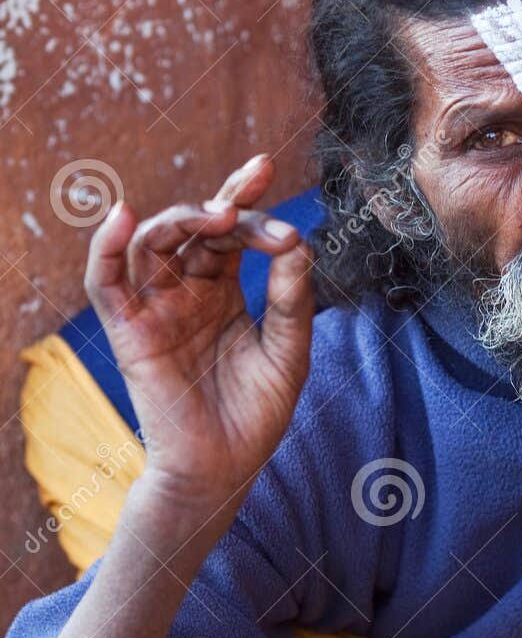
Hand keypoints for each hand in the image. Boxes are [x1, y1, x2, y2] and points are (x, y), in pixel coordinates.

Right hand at [84, 153, 313, 514]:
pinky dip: (108, 246)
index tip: (268, 168)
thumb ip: (291, 300)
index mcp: (223, 290)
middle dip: (226, 206)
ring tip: (219, 215)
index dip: (248, 199)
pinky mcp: (130, 331)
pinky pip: (107, 282)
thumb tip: (297, 245)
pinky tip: (123, 216)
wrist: (225, 469)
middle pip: (196, 228)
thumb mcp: (288, 352)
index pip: (232, 232)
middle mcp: (186, 291)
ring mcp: (156, 308)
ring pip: (154, 243)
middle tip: (252, 200)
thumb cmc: (256, 414)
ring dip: (182, 218)